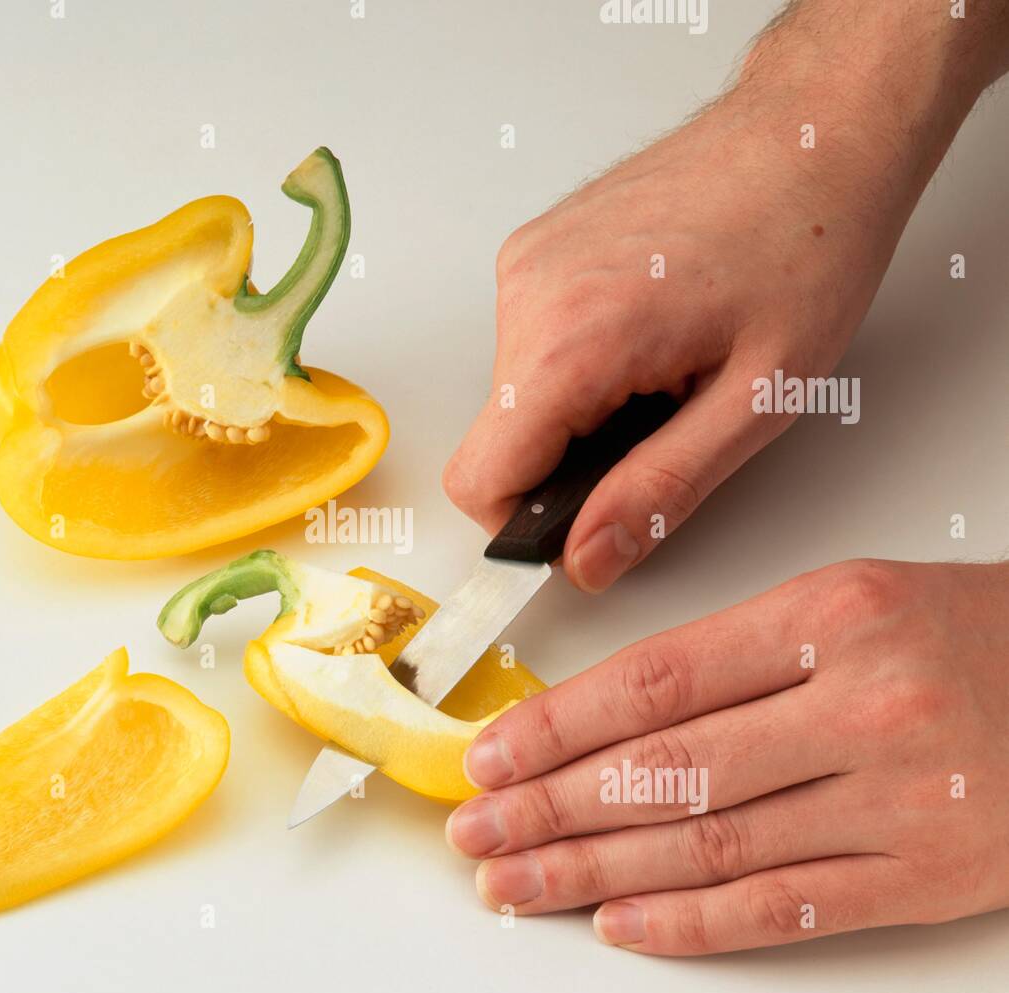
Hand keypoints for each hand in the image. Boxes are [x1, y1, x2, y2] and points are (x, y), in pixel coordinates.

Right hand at [443, 0, 1006, 591]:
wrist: (813, 133)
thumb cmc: (808, 247)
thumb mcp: (755, 402)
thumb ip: (658, 493)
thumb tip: (588, 559)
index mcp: (574, 340)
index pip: (480, 479)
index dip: (526, 524)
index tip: (586, 521)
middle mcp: (529, 294)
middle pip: (500, 440)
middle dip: (570, 461)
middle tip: (664, 423)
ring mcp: (525, 264)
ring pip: (514, 396)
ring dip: (579, 410)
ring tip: (666, 367)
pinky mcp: (533, 249)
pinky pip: (526, 345)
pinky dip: (577, 363)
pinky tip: (648, 332)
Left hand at [446, 560, 1008, 954]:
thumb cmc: (969, 632)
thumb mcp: (848, 601)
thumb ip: (732, 654)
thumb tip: (601, 717)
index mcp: (830, 619)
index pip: (653, 683)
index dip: (554, 728)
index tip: (489, 757)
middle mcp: (862, 707)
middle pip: (665, 772)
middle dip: (550, 808)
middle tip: (477, 832)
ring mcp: (900, 802)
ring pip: (711, 847)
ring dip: (595, 871)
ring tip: (519, 882)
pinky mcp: (929, 879)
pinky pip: (788, 910)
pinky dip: (693, 923)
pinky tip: (620, 923)